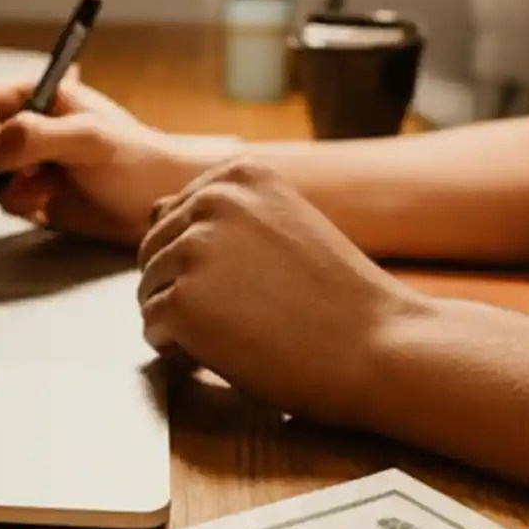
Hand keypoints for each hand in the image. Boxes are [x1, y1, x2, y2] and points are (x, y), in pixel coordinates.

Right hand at [0, 83, 175, 244]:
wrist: (160, 204)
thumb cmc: (135, 160)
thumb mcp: (89, 140)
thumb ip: (36, 138)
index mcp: (35, 96)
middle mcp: (25, 125)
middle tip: (31, 177)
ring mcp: (26, 162)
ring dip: (12, 189)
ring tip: (52, 188)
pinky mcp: (32, 195)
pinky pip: (4, 201)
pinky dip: (22, 207)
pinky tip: (54, 203)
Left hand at [137, 158, 424, 426]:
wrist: (380, 347)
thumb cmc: (335, 297)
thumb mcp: (281, 227)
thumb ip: (220, 215)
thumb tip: (152, 208)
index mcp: (238, 175)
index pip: (173, 217)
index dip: (202, 262)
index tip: (251, 281)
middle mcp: (211, 200)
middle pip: (153, 253)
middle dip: (183, 289)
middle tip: (243, 315)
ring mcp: (192, 250)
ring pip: (148, 291)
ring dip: (180, 321)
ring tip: (239, 333)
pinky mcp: (182, 302)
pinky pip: (152, 330)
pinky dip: (177, 350)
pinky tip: (227, 353)